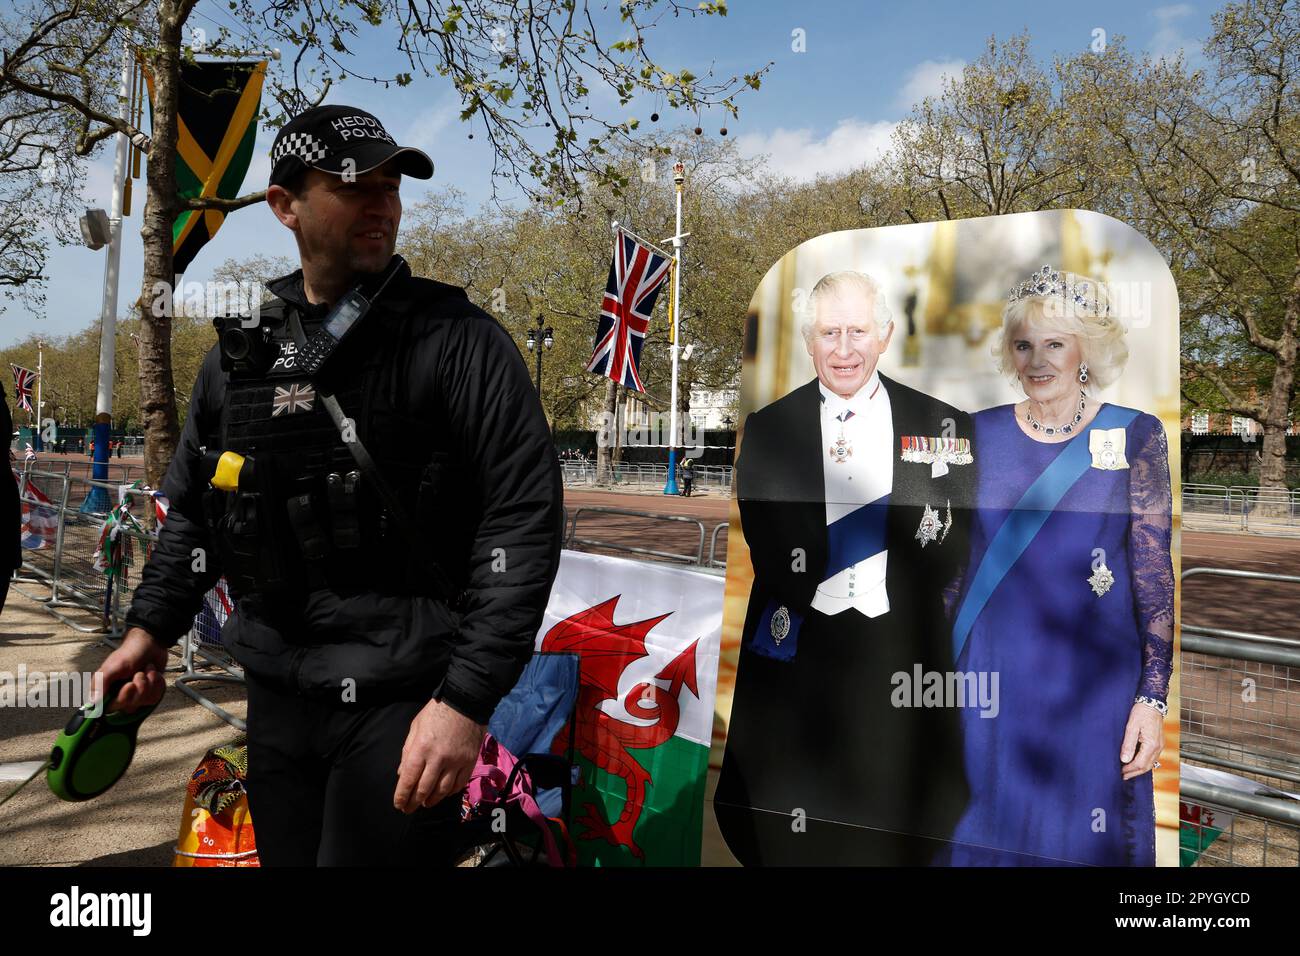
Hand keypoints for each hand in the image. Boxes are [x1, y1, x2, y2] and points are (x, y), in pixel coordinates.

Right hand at [93, 627, 168, 713]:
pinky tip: (153, 673)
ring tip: (146, 671)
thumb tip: (92, 703)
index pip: (110, 709)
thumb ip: (101, 683)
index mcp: (107, 690)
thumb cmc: (129, 653)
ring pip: (145, 702)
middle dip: (139, 688)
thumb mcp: (112, 666)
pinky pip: (156, 697)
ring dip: (150, 684)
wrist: (151, 643)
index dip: (122, 699)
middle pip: (130, 707)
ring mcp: (136, 695)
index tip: (129, 685)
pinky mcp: (149, 692)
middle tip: (139, 673)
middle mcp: (120, 695)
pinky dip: (158, 683)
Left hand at [393, 698, 485, 813]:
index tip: (399, 804)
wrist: (466, 701)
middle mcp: (439, 758)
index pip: (409, 779)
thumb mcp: (415, 727)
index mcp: (422, 748)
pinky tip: (443, 793)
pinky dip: (449, 792)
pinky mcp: (470, 761)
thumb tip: (402, 774)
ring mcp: (456, 761)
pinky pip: (459, 784)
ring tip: (426, 803)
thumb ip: (408, 751)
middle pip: (425, 789)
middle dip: (414, 802)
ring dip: (432, 800)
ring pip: (442, 790)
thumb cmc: (437, 711)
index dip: (402, 796)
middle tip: (409, 809)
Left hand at [1120, 702, 1164, 780]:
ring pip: (1150, 763)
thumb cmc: (1141, 712)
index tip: (1120, 772)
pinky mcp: (1158, 743)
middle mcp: (1158, 747)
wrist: (1152, 703)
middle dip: (1134, 773)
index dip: (1129, 770)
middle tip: (1122, 776)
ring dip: (1139, 769)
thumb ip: (1128, 744)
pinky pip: (1152, 758)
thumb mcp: (1131, 727)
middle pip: (1146, 766)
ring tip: (1127, 772)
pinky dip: (1143, 763)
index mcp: (1152, 744)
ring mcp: (1160, 746)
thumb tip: (1124, 760)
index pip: (1140, 763)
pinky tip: (1135, 763)